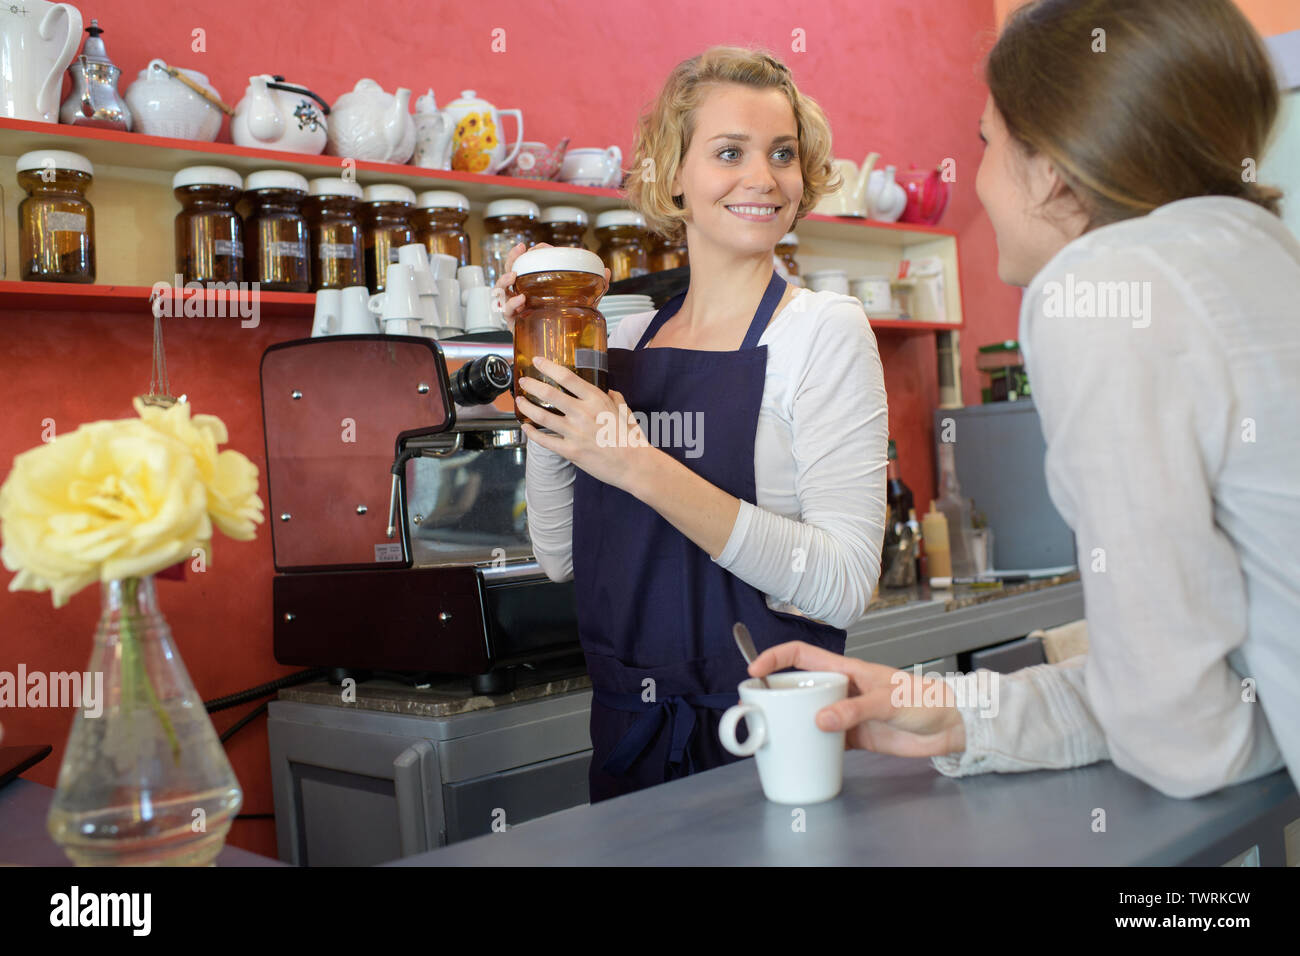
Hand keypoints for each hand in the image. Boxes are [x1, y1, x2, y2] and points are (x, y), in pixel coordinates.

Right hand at [494, 242, 612, 326]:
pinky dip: (512, 305)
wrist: (562, 349)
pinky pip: (508, 313)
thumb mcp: (582, 303)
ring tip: (513, 275)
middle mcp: (523, 295)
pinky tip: (521, 299)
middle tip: (519, 250)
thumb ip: (594, 289)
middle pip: (510, 273)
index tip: (533, 247)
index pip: (526, 265)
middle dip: (511, 259)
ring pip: (503, 292)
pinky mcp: (516, 325)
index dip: (527, 254)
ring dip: (504, 280)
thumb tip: (607, 272)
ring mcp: (517, 309)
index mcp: (535, 287)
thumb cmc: (566, 323)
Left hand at [516, 356, 652, 491]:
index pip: (566, 377)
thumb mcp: (624, 410)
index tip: (538, 361)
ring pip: (541, 416)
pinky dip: (531, 433)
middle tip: (523, 381)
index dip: (548, 367)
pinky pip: (544, 440)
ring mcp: (574, 433)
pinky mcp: (570, 451)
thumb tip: (609, 391)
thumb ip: (614, 398)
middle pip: (549, 394)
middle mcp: (582, 413)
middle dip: (531, 385)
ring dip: (527, 406)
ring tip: (520, 401)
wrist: (633, 464)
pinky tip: (525, 427)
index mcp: (595, 399)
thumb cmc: (630, 437)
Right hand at [748, 641, 966, 757]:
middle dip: (776, 696)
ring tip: (774, 736)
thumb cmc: (923, 700)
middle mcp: (840, 689)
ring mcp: (845, 714)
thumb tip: (819, 720)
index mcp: (846, 670)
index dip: (775, 658)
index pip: (802, 655)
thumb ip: (854, 710)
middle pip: (798, 687)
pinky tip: (802, 754)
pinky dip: (811, 746)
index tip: (755, 672)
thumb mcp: (888, 701)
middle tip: (758, 713)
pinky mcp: (854, 737)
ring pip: (808, 714)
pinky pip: (824, 740)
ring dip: (792, 723)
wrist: (950, 726)